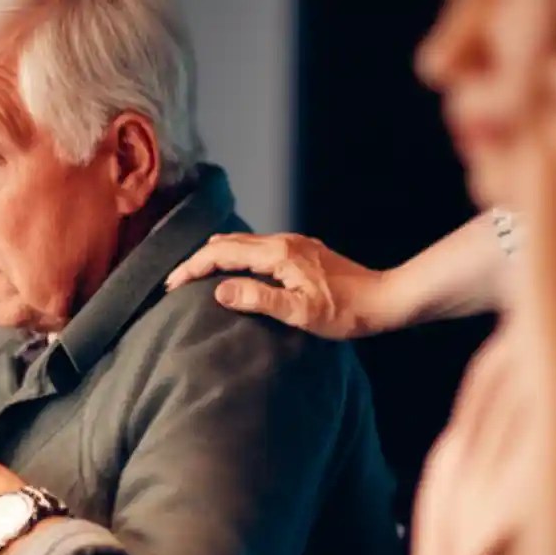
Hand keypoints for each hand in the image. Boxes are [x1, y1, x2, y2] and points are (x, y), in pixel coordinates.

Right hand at [164, 232, 387, 339]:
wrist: (384, 300)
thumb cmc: (345, 312)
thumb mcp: (300, 312)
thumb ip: (258, 299)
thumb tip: (219, 290)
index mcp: (278, 254)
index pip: (222, 253)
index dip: (192, 267)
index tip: (171, 285)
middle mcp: (283, 241)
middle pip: (228, 243)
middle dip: (198, 260)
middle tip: (176, 282)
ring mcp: (294, 244)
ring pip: (243, 243)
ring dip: (216, 257)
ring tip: (197, 277)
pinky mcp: (302, 252)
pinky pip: (257, 248)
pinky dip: (236, 258)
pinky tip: (234, 272)